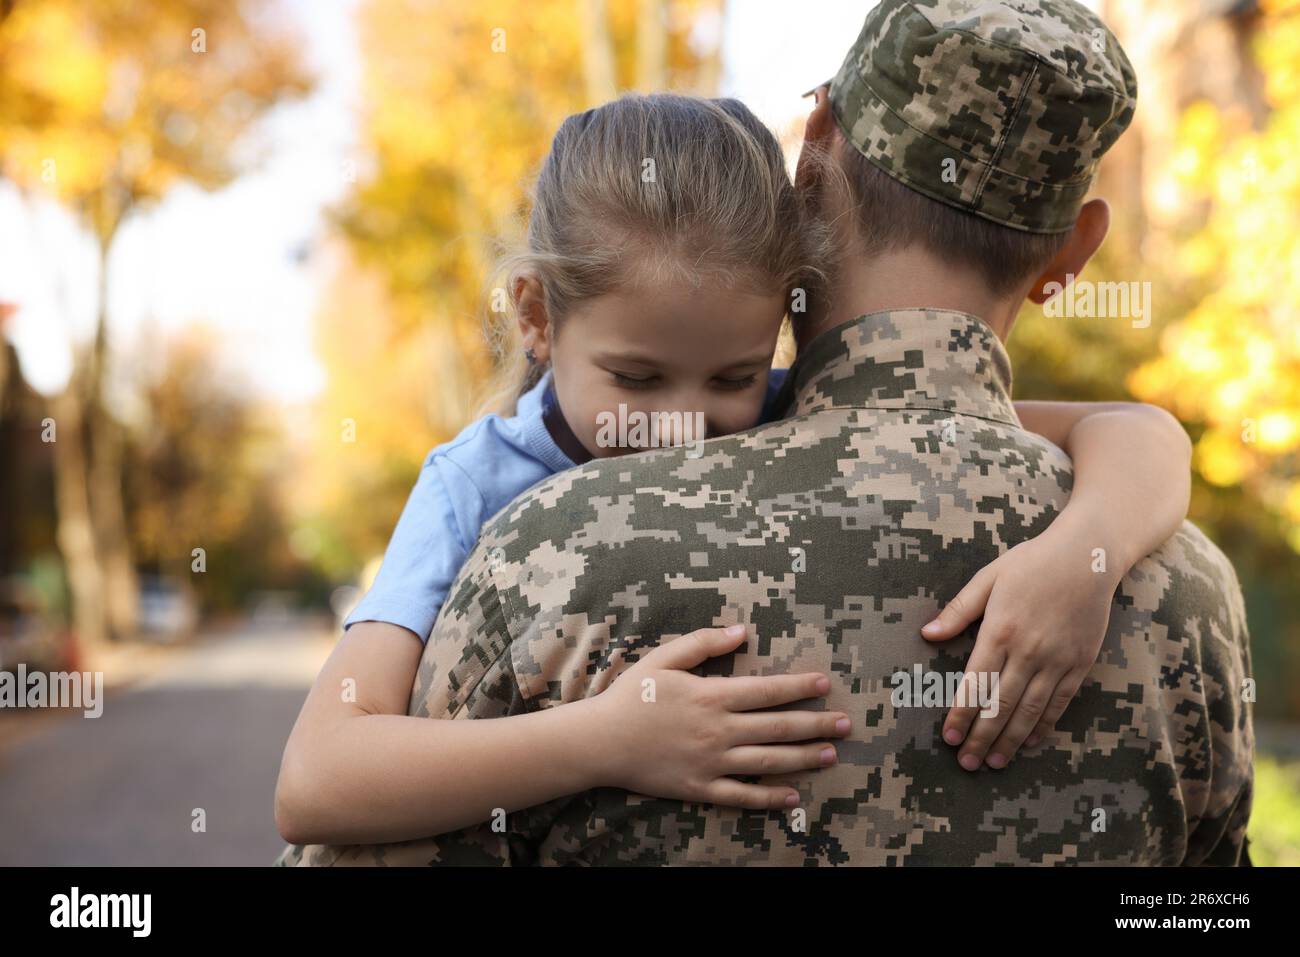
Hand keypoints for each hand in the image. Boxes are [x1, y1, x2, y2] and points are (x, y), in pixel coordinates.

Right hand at [590, 624, 849, 808]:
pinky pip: (742, 795)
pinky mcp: (700, 788)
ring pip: (768, 761)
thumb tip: (742, 631)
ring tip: (830, 755)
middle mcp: (718, 730)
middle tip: (846, 724)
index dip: (799, 687)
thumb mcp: (664, 658)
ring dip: (803, 758)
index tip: (825, 684)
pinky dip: (769, 796)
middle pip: (777, 727)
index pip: (767, 691)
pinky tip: (792, 795)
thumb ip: (704, 643)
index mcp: (712, 696)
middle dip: (815, 724)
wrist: (600, 741)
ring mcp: (712, 762)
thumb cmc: (631, 695)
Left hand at [920, 534, 1117, 769]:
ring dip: (1010, 740)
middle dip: (980, 737)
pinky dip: (1043, 727)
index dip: (961, 714)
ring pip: (1030, 711)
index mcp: (1000, 630)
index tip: (948, 737)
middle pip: (1001, 705)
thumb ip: (958, 610)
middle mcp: (1029, 651)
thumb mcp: (988, 578)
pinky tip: (1029, 743)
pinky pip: (1059, 703)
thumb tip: (927, 633)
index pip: (975, 683)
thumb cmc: (1031, 563)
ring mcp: (1057, 660)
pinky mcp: (1080, 664)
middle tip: (965, 763)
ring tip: (993, 762)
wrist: (1088, 557)